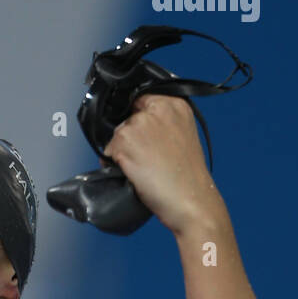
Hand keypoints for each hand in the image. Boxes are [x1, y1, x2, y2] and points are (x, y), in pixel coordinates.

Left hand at [102, 95, 222, 235]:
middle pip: (127, 117)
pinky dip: (114, 164)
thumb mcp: (182, 136)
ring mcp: (140, 123)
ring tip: (143, 168)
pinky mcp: (125, 140)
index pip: (142, 98)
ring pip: (116, 134)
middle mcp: (158, 108)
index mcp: (176, 104)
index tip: (142, 136)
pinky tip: (134, 173)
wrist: (190, 200)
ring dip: (121, 151)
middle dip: (130, 137)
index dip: (138, 118)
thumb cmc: (187, 177)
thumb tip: (137, 124)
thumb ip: (163, 124)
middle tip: (147, 158)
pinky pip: (107, 150)